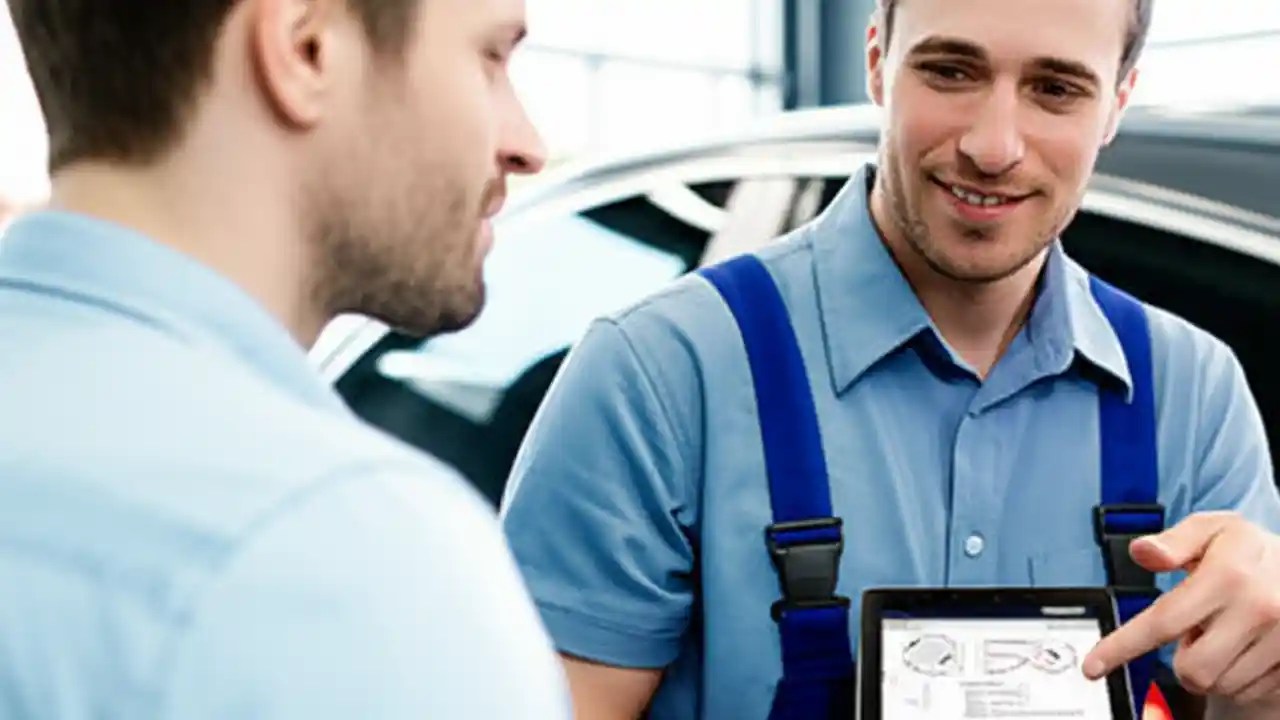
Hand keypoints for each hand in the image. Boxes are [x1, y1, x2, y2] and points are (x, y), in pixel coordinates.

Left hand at [1083, 512, 1279, 709]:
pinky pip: (1248, 690)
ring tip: (1224, 632)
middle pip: (1192, 668)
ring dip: (1211, 666)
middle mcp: (1257, 609)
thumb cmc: (1249, 550)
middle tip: (1194, 630)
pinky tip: (1243, 646)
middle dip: (1181, 658)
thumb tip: (1142, 551)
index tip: (1093, 666)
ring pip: (1220, 684)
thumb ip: (1173, 541)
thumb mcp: (1212, 530)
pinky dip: (1237, 675)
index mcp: (1228, 575)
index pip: (1163, 620)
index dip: (1122, 646)